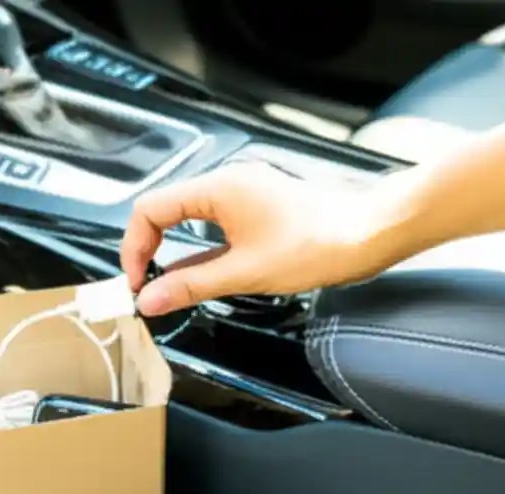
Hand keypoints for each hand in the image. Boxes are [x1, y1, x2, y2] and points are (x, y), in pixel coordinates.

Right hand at [120, 162, 398, 315]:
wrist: (369, 234)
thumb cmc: (317, 245)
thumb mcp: (245, 273)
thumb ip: (191, 285)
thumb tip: (150, 300)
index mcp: (217, 189)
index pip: (150, 210)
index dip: (135, 248)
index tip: (138, 284)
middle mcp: (227, 183)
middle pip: (165, 211)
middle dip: (149, 250)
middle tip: (146, 289)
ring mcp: (244, 193)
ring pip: (189, 219)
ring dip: (174, 251)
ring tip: (170, 287)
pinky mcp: (258, 206)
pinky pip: (214, 224)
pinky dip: (200, 249)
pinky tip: (201, 275)